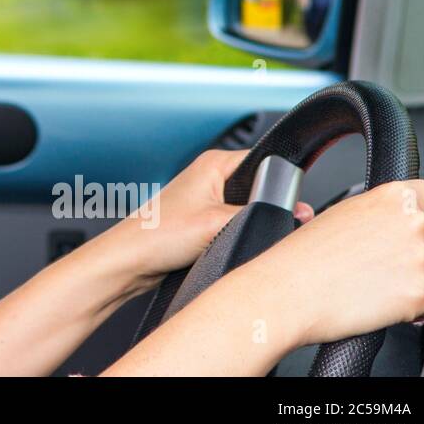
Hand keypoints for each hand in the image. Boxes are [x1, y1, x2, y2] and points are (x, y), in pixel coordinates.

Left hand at [106, 148, 314, 291]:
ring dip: (250, 225)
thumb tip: (291, 211)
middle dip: (268, 208)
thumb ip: (259, 214)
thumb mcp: (218, 223)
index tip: (293, 206)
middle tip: (269, 225)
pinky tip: (231, 246)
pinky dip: (237, 235)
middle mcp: (210, 176)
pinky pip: (233, 225)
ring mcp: (206, 199)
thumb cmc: (156, 235)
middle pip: (261, 189)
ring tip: (239, 236)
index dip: (283, 185)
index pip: (267, 163)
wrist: (130, 261)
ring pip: (247, 210)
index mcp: (214, 162)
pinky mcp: (202, 220)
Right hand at [240, 178, 423, 346]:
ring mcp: (420, 258)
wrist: (287, 291)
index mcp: (392, 197)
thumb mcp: (344, 215)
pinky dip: (413, 309)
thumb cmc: (305, 256)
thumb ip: (388, 214)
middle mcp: (413, 223)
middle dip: (418, 256)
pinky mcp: (421, 293)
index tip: (419, 229)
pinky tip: (380, 304)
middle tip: (377, 266)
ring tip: (372, 286)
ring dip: (413, 283)